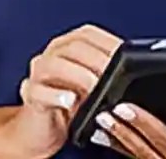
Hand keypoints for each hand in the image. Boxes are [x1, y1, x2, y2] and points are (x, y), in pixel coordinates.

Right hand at [4, 24, 122, 158]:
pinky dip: (56, 95)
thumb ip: (107, 76)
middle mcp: (51, 55)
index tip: (128, 58)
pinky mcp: (30, 95)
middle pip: (74, 47)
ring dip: (79, 75)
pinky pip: (38, 91)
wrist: (40, 130)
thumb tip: (135, 76)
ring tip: (96, 89)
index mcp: (67, 47)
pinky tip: (70, 101)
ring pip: (54, 64)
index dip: (109, 43)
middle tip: (116, 77)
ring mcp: (38, 74)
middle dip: (98, 61)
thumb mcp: (92, 88)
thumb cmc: (70, 106)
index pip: (88, 34)